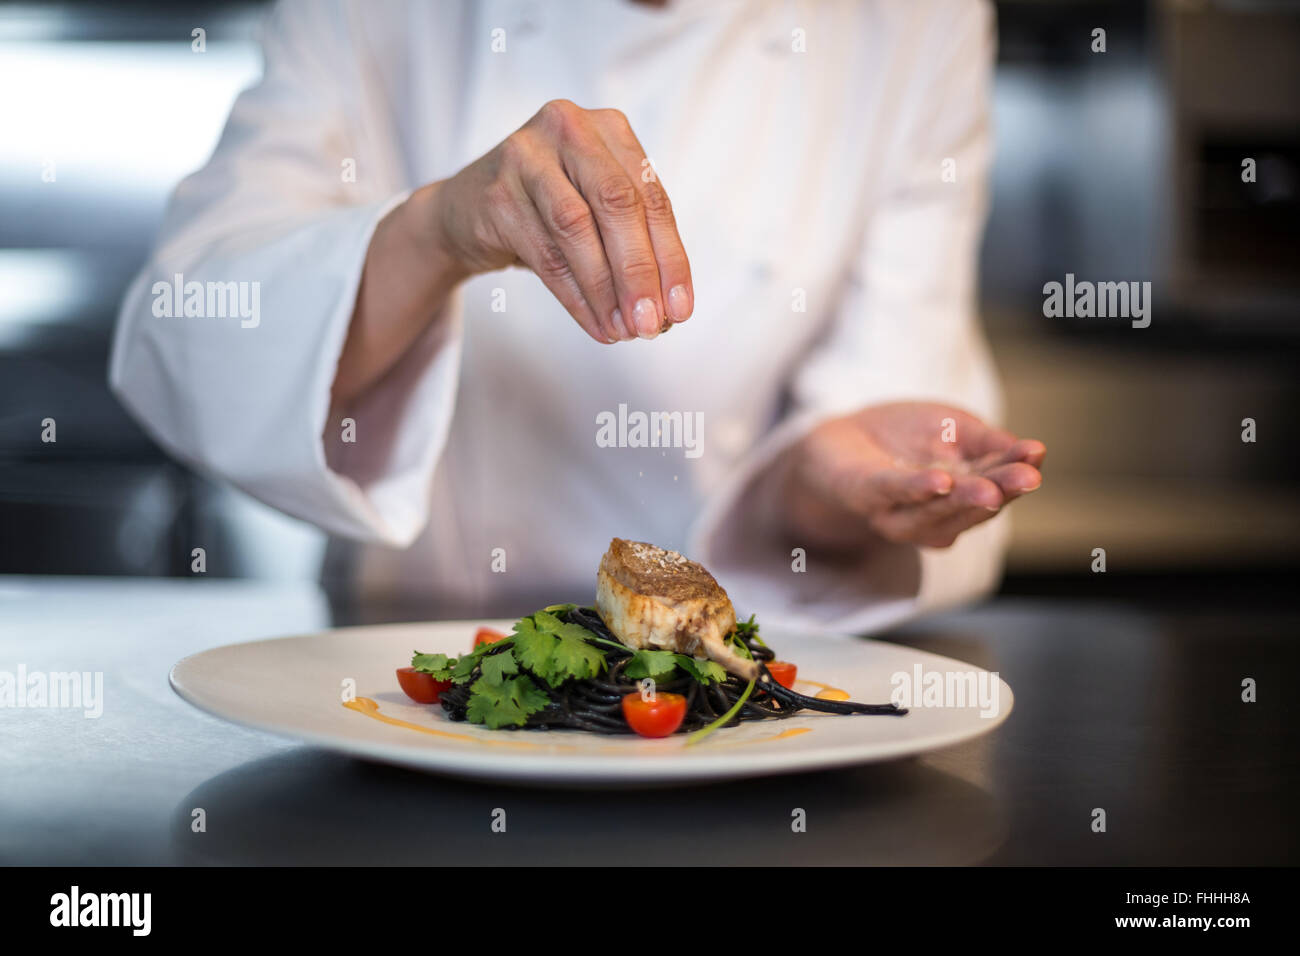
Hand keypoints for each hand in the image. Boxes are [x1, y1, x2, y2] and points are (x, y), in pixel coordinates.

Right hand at [430, 99, 692, 342]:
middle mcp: (569, 129)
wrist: (466, 211)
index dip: (671, 257)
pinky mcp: (497, 192)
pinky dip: (575, 297)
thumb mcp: (598, 212)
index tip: (681, 310)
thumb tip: (669, 309)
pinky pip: (544, 253)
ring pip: (577, 229)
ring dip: (605, 289)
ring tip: (623, 330)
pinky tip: (594, 323)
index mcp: (609, 128)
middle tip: (652, 325)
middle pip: (617, 205)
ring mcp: (527, 156)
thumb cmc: (548, 211)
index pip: (651, 197)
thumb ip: (635, 245)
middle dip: (639, 272)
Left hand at [778, 402, 1044, 550]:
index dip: (1016, 469)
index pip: (995, 484)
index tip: (1038, 452)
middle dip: (1000, 490)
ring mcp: (899, 511)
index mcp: (963, 495)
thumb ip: (989, 443)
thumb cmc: (905, 439)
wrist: (841, 439)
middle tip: (1028, 478)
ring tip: (990, 489)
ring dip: (964, 498)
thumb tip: (1033, 452)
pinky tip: (938, 481)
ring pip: (936, 509)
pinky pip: (893, 494)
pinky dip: (916, 489)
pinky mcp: (864, 496)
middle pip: (971, 504)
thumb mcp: (955, 429)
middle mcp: (935, 514)